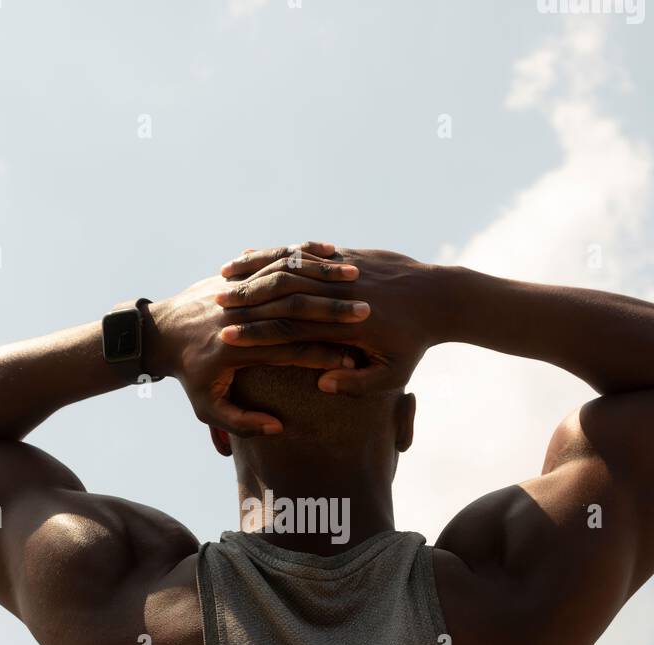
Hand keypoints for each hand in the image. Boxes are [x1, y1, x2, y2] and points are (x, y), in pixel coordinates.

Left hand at [146, 242, 368, 435]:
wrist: (161, 333)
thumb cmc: (189, 376)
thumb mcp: (207, 408)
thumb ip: (242, 422)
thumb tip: (276, 427)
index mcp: (234, 349)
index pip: (289, 350)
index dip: (323, 355)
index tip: (353, 361)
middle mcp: (237, 314)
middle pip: (294, 310)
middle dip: (333, 311)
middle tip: (367, 314)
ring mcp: (236, 288)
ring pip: (287, 276)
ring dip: (324, 276)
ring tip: (356, 277)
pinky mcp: (237, 273)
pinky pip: (274, 259)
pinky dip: (303, 255)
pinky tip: (332, 253)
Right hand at [217, 244, 440, 394]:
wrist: (441, 297)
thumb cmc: (415, 343)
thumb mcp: (394, 374)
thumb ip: (358, 383)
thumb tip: (323, 382)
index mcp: (347, 325)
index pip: (291, 330)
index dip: (256, 333)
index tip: (225, 338)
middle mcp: (341, 292)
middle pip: (283, 295)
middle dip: (245, 298)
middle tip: (213, 305)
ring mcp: (343, 269)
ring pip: (289, 267)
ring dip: (254, 271)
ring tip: (223, 276)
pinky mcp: (346, 253)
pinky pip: (303, 252)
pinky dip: (274, 255)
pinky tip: (249, 255)